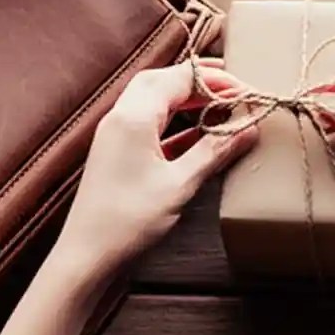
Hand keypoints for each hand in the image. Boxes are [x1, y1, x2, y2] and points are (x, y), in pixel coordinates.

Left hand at [55, 61, 257, 277]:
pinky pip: (148, 124)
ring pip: (153, 99)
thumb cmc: (128, 221)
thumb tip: (247, 128)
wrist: (87, 256)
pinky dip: (174, 122)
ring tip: (219, 105)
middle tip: (231, 87)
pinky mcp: (116, 152)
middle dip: (198, 80)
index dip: (216, 80)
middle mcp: (121, 117)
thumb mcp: (180, 185)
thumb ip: (214, 151)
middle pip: (162, 80)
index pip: (179, 78)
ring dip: (185, 98)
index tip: (246, 91)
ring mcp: (115, 134)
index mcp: (133, 117)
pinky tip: (198, 134)